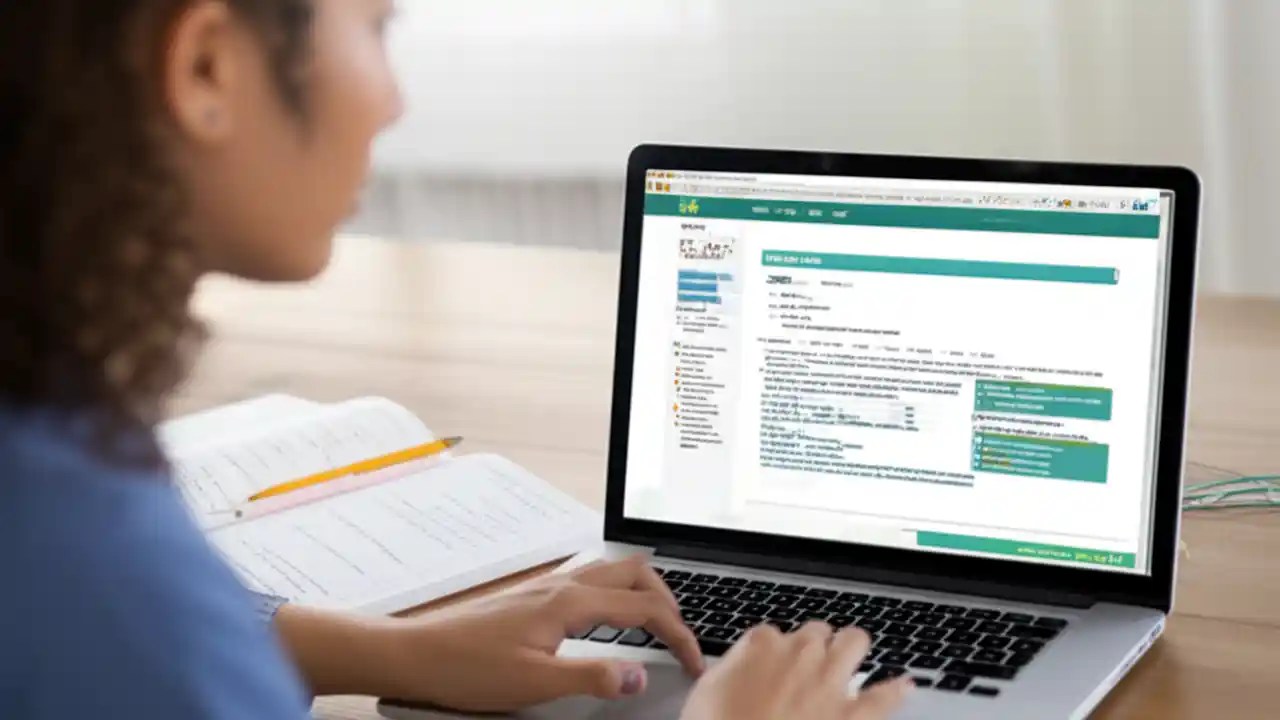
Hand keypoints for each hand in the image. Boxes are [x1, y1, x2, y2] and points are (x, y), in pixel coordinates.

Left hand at [380, 555, 702, 711]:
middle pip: (637, 574)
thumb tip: (641, 675)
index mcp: (570, 602)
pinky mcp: (536, 595)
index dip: (679, 635)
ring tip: (659, 624)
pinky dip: (619, 593)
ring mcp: (549, 586)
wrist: (416, 653)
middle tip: (683, 639)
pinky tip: (611, 618)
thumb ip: (593, 676)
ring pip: (614, 571)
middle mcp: (563, 585)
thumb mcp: (536, 683)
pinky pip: (593, 580)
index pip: (645, 609)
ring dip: (644, 592)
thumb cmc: (468, 667)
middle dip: (670, 601)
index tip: (696, 662)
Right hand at [681, 623, 911, 719]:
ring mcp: (830, 682)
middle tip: (809, 665)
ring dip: (853, 649)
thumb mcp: (705, 692)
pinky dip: (896, 690)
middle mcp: (800, 654)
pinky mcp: (853, 715)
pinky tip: (904, 685)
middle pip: (817, 631)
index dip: (775, 650)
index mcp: (761, 644)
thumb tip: (737, 666)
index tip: (772, 666)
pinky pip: (884, 696)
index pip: (773, 633)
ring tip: (851, 658)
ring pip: (855, 642)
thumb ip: (729, 670)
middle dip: (817, 644)